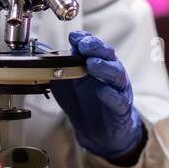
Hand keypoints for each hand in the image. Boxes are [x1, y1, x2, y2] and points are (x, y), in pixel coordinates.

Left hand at [51, 31, 143, 161]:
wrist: (98, 131)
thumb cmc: (86, 101)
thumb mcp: (68, 82)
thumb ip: (61, 67)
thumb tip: (47, 53)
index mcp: (99, 63)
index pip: (95, 47)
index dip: (86, 39)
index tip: (74, 37)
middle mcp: (111, 74)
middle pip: (108, 56)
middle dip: (96, 48)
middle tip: (83, 45)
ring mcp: (119, 91)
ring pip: (116, 75)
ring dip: (104, 68)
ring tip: (92, 64)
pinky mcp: (121, 110)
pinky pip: (119, 101)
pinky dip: (111, 95)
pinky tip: (102, 91)